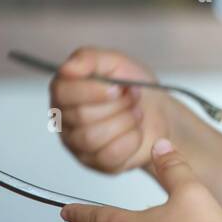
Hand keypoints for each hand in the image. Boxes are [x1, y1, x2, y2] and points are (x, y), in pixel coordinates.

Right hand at [50, 47, 173, 173]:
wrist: (158, 111)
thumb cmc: (133, 86)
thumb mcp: (115, 62)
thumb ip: (89, 59)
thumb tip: (68, 68)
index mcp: (64, 91)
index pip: (62, 93)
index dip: (93, 90)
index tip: (117, 87)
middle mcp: (65, 119)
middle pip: (81, 116)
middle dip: (117, 105)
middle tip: (133, 97)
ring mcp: (78, 144)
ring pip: (92, 138)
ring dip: (125, 122)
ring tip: (136, 113)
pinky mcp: (97, 162)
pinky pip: (108, 155)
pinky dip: (131, 140)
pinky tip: (136, 131)